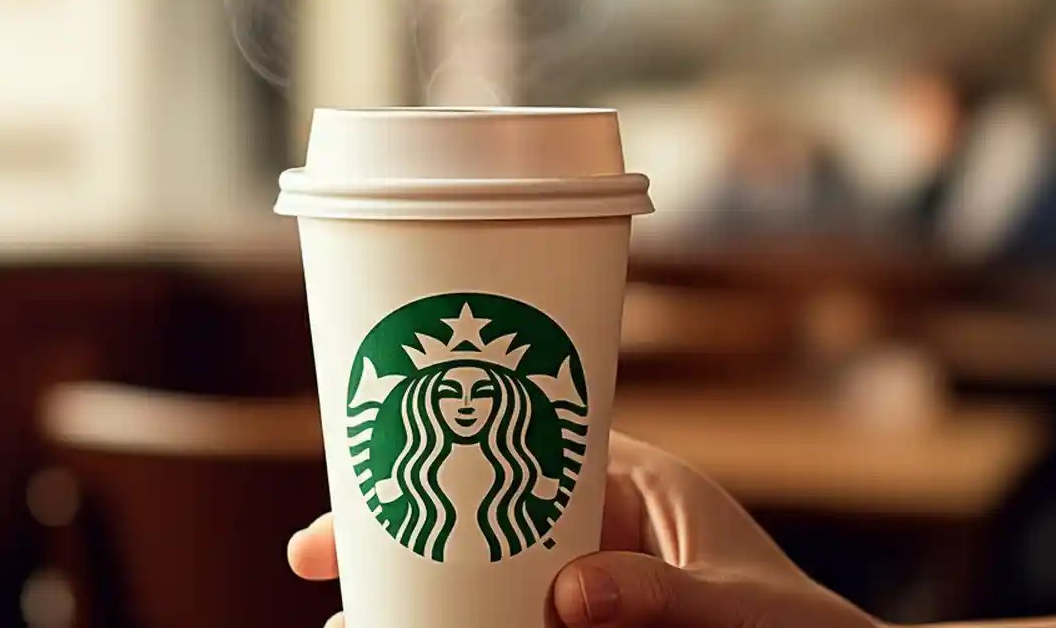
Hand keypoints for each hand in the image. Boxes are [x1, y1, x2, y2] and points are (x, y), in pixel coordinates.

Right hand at [288, 432, 879, 627]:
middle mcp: (608, 527)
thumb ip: (661, 596)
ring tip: (356, 616)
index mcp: (640, 485)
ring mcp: (598, 585)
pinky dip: (474, 623)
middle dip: (412, 529)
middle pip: (489, 511)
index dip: (450, 448)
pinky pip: (518, 620)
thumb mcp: (736, 607)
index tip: (374, 474)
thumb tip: (568, 593)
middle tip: (320, 556)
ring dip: (429, 590)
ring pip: (493, 574)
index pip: (531, 446)